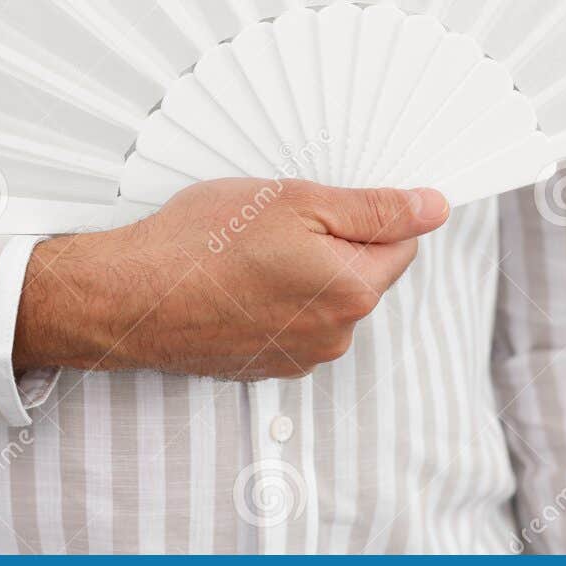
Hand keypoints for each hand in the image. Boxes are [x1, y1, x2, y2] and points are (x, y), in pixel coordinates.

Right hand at [13, 178, 448, 380]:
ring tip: (247, 250)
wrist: (132, 296)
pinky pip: (290, 322)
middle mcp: (335, 334)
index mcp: (353, 290)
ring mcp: (299, 356)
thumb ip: (374, 209)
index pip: (400, 243)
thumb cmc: (203, 243)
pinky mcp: (265, 364)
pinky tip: (235, 279)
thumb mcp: (296, 201)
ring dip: (301, 272)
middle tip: (276, 219)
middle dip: (331, 244)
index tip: (325, 201)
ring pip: (324, 299)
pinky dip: (272, 299)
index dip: (365, 214)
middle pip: (361, 274)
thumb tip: (433, 208)